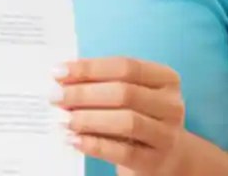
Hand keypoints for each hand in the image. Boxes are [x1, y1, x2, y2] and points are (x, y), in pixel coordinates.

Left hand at [54, 57, 187, 175]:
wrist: (168, 155)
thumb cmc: (140, 115)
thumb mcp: (128, 93)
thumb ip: (100, 83)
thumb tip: (62, 80)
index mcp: (166, 78)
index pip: (125, 66)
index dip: (89, 68)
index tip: (58, 73)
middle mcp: (171, 105)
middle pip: (124, 93)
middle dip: (84, 94)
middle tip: (56, 97)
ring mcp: (167, 135)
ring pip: (127, 122)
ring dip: (89, 119)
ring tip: (65, 120)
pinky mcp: (156, 161)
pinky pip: (123, 152)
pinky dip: (95, 145)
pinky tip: (74, 140)